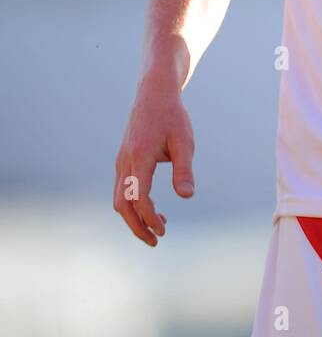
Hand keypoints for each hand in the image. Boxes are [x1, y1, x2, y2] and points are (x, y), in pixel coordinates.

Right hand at [113, 71, 195, 246]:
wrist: (154, 94)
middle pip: (123, 204)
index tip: (163, 230)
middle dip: (136, 226)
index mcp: (140, 157)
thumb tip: (186, 196)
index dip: (149, 218)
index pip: (139, 197)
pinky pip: (123, 189)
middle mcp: (125, 161)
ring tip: (158, 227)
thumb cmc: (173, 117)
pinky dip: (134, 205)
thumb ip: (184, 169)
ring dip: (135, 217)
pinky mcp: (123, 161)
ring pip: (120, 198)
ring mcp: (121, 161)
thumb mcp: (184, 142)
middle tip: (155, 241)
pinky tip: (154, 209)